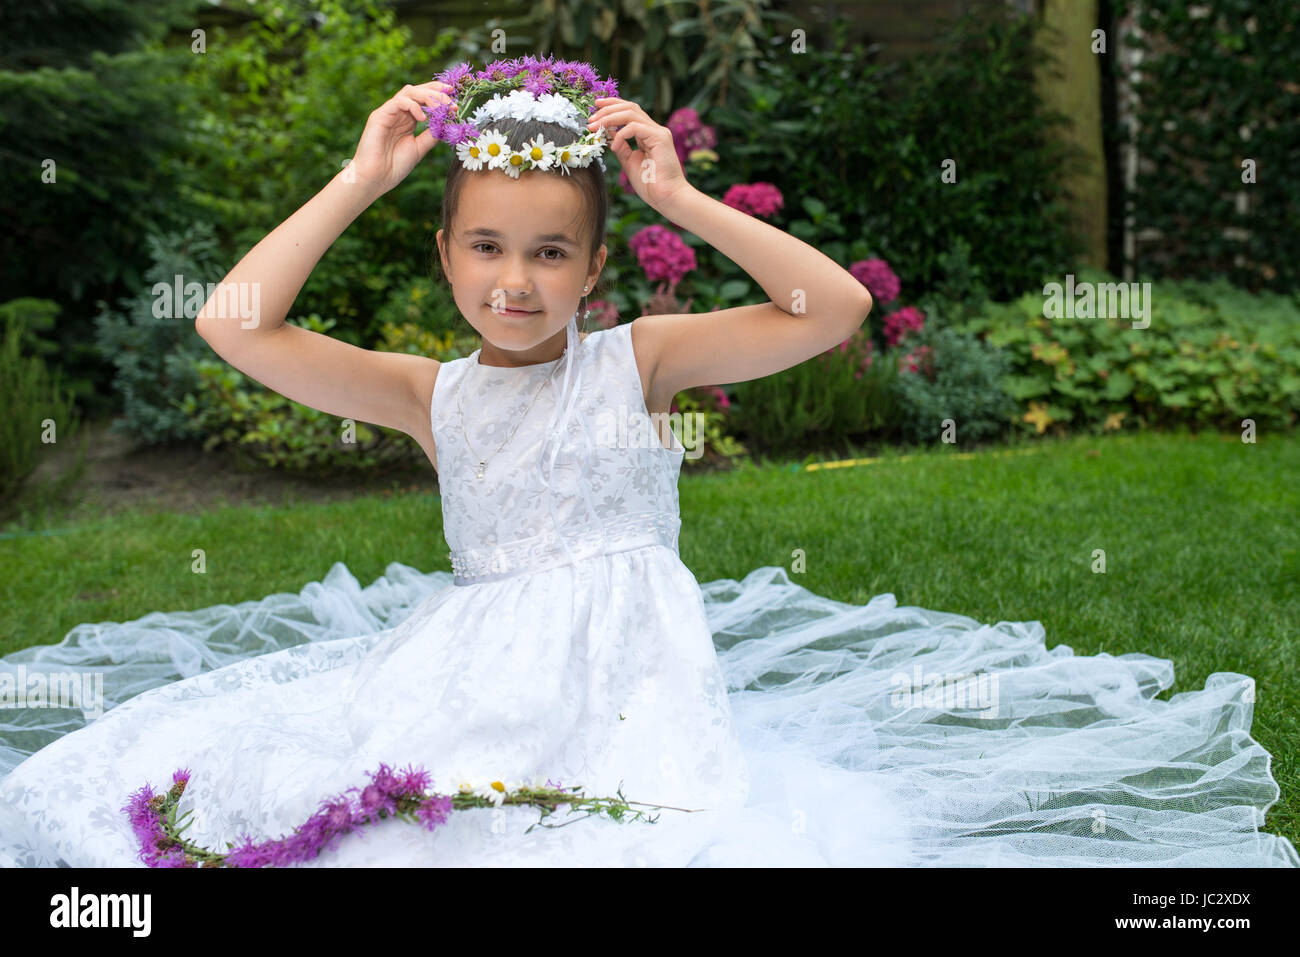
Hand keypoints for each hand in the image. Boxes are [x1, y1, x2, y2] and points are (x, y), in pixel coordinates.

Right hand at [349, 81, 456, 194]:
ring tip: (441, 106)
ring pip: (408, 92)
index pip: (424, 100)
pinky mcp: (379, 116)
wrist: (375, 178)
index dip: (439, 96)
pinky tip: (423, 118)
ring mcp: (388, 113)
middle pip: (417, 91)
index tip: (455, 101)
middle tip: (452, 97)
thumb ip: (431, 135)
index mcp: (407, 120)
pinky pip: (398, 102)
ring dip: (427, 96)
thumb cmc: (394, 166)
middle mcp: (398, 113)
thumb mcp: (419, 149)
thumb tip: (446, 123)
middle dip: (436, 91)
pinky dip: (413, 106)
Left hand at [586, 97, 690, 212]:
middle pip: (629, 107)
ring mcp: (658, 132)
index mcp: (648, 134)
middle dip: (607, 108)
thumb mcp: (629, 162)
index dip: (612, 106)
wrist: (668, 197)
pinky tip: (614, 147)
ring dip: (609, 117)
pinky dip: (620, 135)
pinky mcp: (660, 138)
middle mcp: (654, 129)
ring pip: (631, 113)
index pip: (629, 111)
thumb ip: (621, 147)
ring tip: (595, 127)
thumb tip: (607, 134)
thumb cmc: (651, 185)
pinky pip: (635, 127)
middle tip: (590, 118)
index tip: (595, 109)